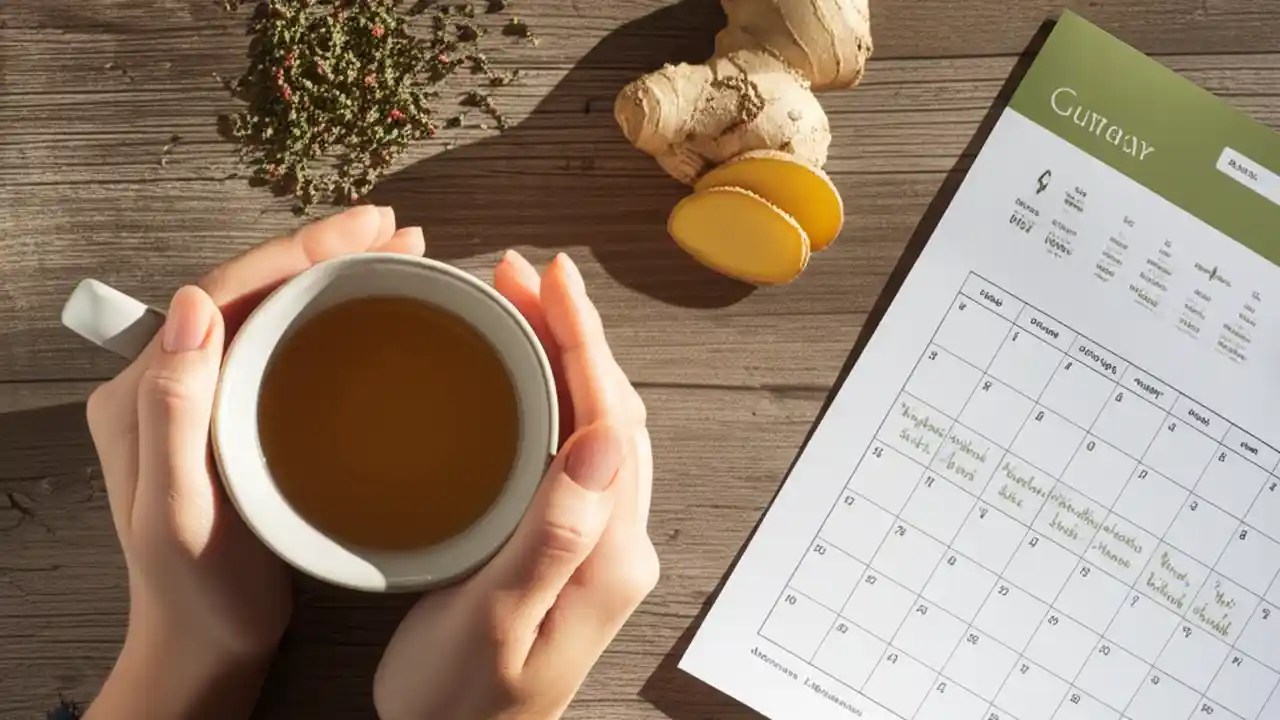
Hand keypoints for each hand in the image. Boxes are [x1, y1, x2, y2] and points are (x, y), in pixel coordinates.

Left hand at [84, 206, 424, 719]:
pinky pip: (285, 344)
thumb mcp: (175, 513)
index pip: (223, 292)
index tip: (364, 231)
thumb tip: (191, 304)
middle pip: (252, 289)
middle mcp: (173, 379)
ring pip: (272, 309)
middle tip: (397, 230)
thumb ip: (173, 413)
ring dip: (333, 274)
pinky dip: (332, 314)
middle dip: (324, 251)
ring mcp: (209, 396)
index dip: (295, 252)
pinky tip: (372, 309)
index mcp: (145, 389)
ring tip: (398, 253)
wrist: (205, 642)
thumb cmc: (197, 591)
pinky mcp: (241, 415)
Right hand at [372, 252, 658, 719]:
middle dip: (573, 332)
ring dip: (565, 358)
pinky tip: (519, 376)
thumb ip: (555, 534)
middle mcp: (618, 541)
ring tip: (517, 304)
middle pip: (611, 409)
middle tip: (520, 274)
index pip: (612, 418)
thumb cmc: (464, 702)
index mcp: (610, 552)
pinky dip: (552, 397)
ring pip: (595, 424)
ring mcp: (599, 543)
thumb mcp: (498, 621)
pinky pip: (573, 449)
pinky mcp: (572, 545)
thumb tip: (608, 436)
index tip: (552, 277)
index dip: (583, 339)